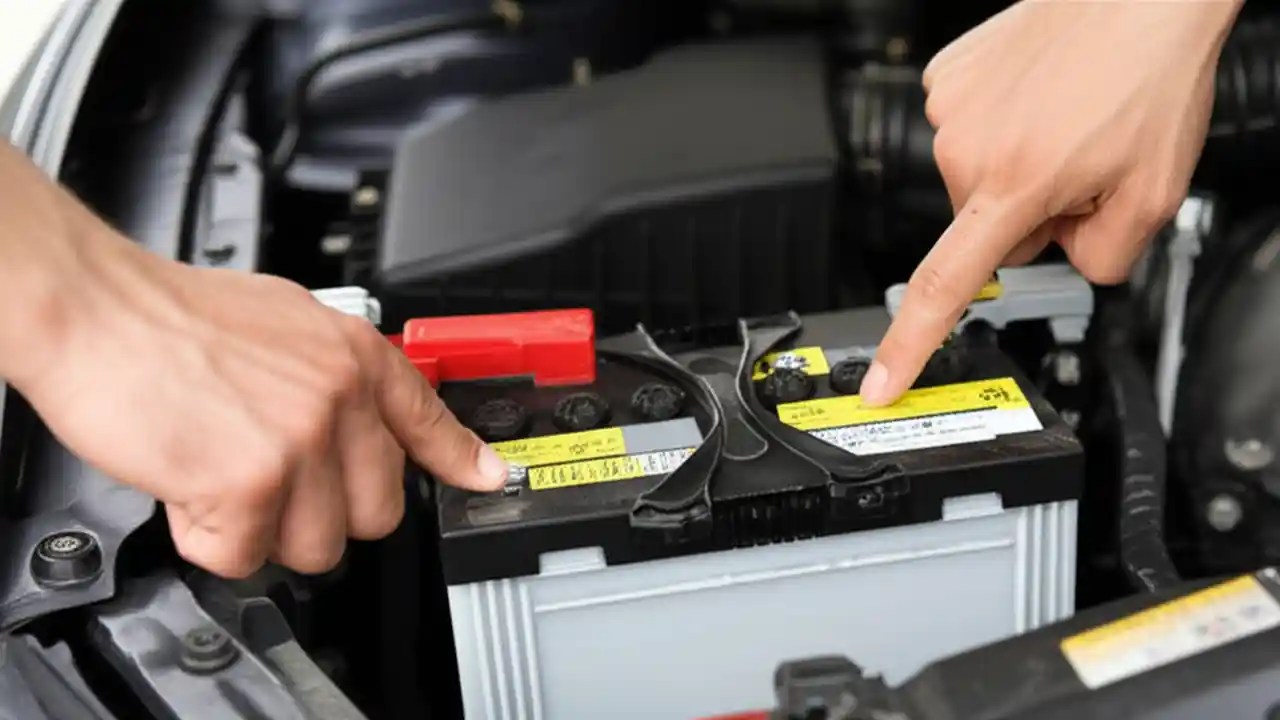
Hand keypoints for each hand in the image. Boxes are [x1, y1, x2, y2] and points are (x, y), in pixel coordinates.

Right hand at [4, 204, 506, 578]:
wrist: (98, 309)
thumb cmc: (173, 316)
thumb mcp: (286, 321)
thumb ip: (334, 372)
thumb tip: (363, 409)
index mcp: (353, 355)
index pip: (430, 421)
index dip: (461, 460)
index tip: (489, 477)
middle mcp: (340, 397)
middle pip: (375, 513)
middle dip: (320, 514)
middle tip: (269, 481)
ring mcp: (301, 441)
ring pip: (315, 546)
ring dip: (261, 530)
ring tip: (218, 473)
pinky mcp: (251, 482)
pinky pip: (243, 555)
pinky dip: (207, 536)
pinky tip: (188, 485)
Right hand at [859, 0, 1242, 405]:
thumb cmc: (1149, 74)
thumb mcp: (1153, 194)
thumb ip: (1104, 261)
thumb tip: (1066, 263)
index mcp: (1014, 187)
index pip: (945, 287)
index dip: (910, 346)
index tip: (880, 386)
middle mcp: (967, 149)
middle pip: (986, 224)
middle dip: (1031, 213)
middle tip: (1082, 171)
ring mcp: (948, 109)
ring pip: (977, 177)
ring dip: (1019, 166)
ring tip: (1067, 123)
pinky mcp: (944, 80)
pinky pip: (968, 129)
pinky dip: (1004, 126)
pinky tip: (1041, 100)